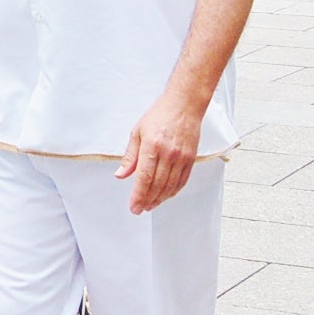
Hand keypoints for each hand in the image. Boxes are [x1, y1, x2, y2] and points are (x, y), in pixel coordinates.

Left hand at [114, 92, 202, 213]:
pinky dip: (173, 191)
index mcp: (152, 146)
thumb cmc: (160, 115)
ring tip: (151, 205)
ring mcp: (182, 157)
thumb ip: (130, 157)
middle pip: (157, 185)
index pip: (144, 178)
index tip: (133, 206)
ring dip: (160, 199)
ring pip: (170, 186)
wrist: (184, 105)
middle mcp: (169, 154)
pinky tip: (166, 196)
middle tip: (140, 209)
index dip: (138, 195)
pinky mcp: (191, 159)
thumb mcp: (137, 132)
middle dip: (147, 200)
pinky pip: (182, 181)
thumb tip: (121, 175)